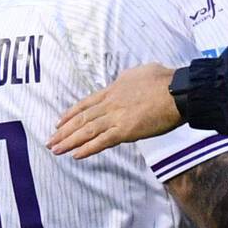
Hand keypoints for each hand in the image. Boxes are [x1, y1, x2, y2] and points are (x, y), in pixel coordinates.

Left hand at [48, 63, 180, 158]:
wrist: (178, 90)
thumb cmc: (165, 80)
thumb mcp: (140, 72)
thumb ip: (128, 79)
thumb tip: (124, 81)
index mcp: (113, 89)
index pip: (86, 103)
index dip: (71, 113)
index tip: (59, 121)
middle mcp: (110, 103)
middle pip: (82, 119)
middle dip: (64, 130)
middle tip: (50, 140)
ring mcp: (117, 117)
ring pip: (87, 131)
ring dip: (69, 141)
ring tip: (55, 149)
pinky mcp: (126, 130)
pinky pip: (102, 141)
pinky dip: (88, 149)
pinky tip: (75, 155)